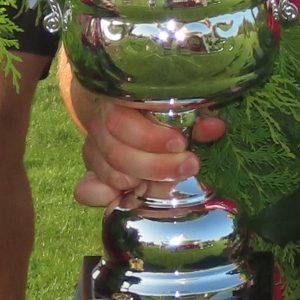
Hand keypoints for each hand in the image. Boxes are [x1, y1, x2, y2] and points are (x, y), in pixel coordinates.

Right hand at [72, 100, 226, 209]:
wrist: (132, 112)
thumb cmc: (162, 109)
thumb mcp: (181, 108)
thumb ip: (196, 118)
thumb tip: (215, 128)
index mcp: (118, 102)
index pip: (120, 121)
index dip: (149, 137)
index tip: (181, 143)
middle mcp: (100, 125)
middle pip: (116, 152)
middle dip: (156, 165)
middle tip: (190, 166)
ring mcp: (94, 150)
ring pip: (109, 172)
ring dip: (141, 181)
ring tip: (170, 182)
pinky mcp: (92, 174)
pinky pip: (85, 190)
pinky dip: (103, 196)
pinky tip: (126, 197)